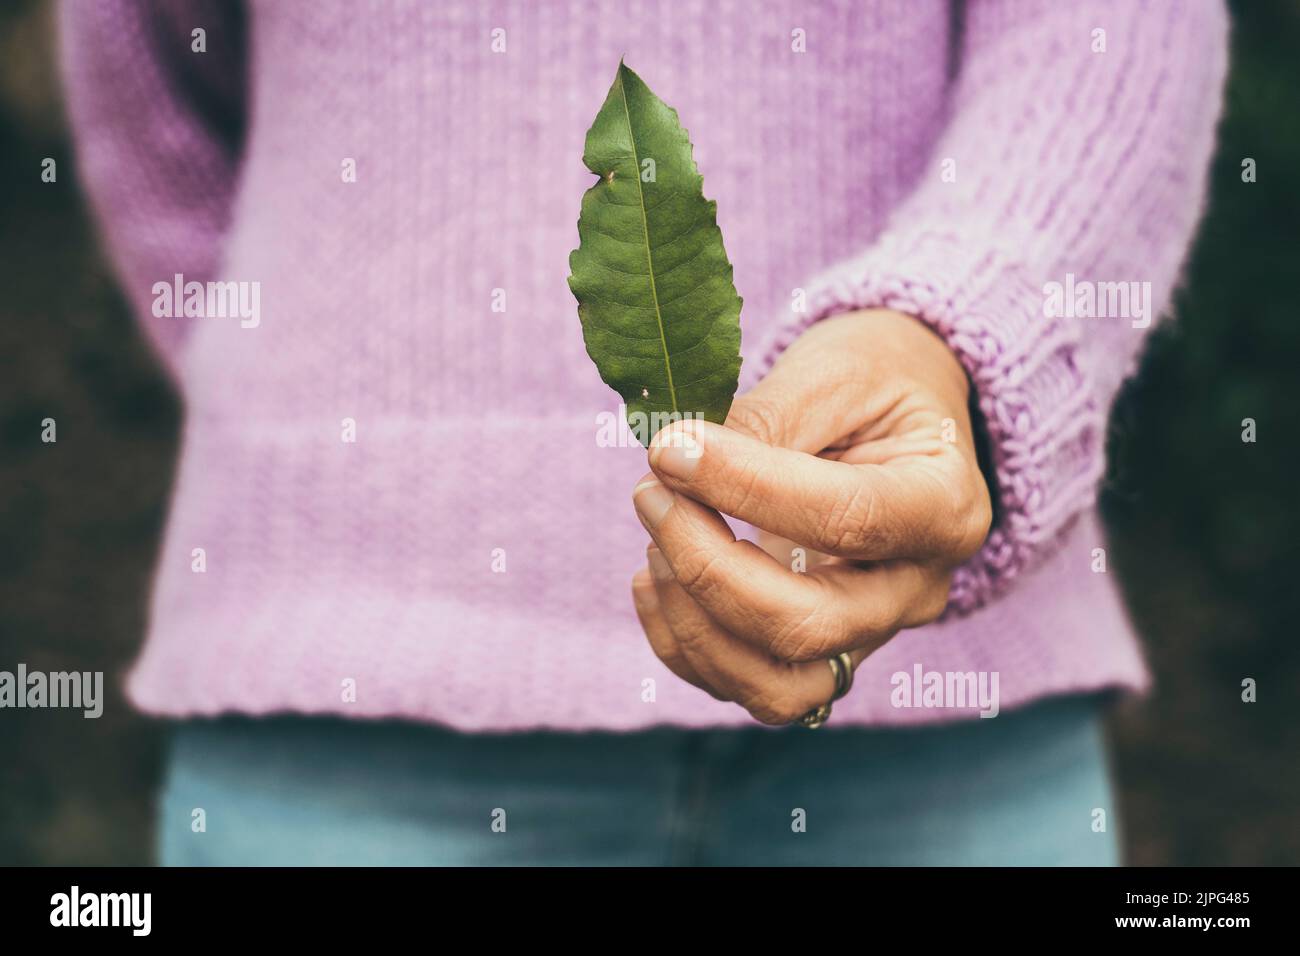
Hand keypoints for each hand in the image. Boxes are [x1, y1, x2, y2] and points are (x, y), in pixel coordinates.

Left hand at [630, 309, 992, 724]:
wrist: (898, 418)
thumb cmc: (872, 383)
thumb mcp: (834, 373)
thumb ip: (767, 420)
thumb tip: (680, 462)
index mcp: (945, 506)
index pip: (846, 519)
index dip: (746, 488)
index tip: (672, 449)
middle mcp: (916, 589)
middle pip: (808, 625)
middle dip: (707, 568)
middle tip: (652, 492)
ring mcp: (870, 634)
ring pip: (778, 687)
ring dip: (692, 622)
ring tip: (654, 540)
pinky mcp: (820, 656)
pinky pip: (746, 687)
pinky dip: (683, 645)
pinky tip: (654, 577)